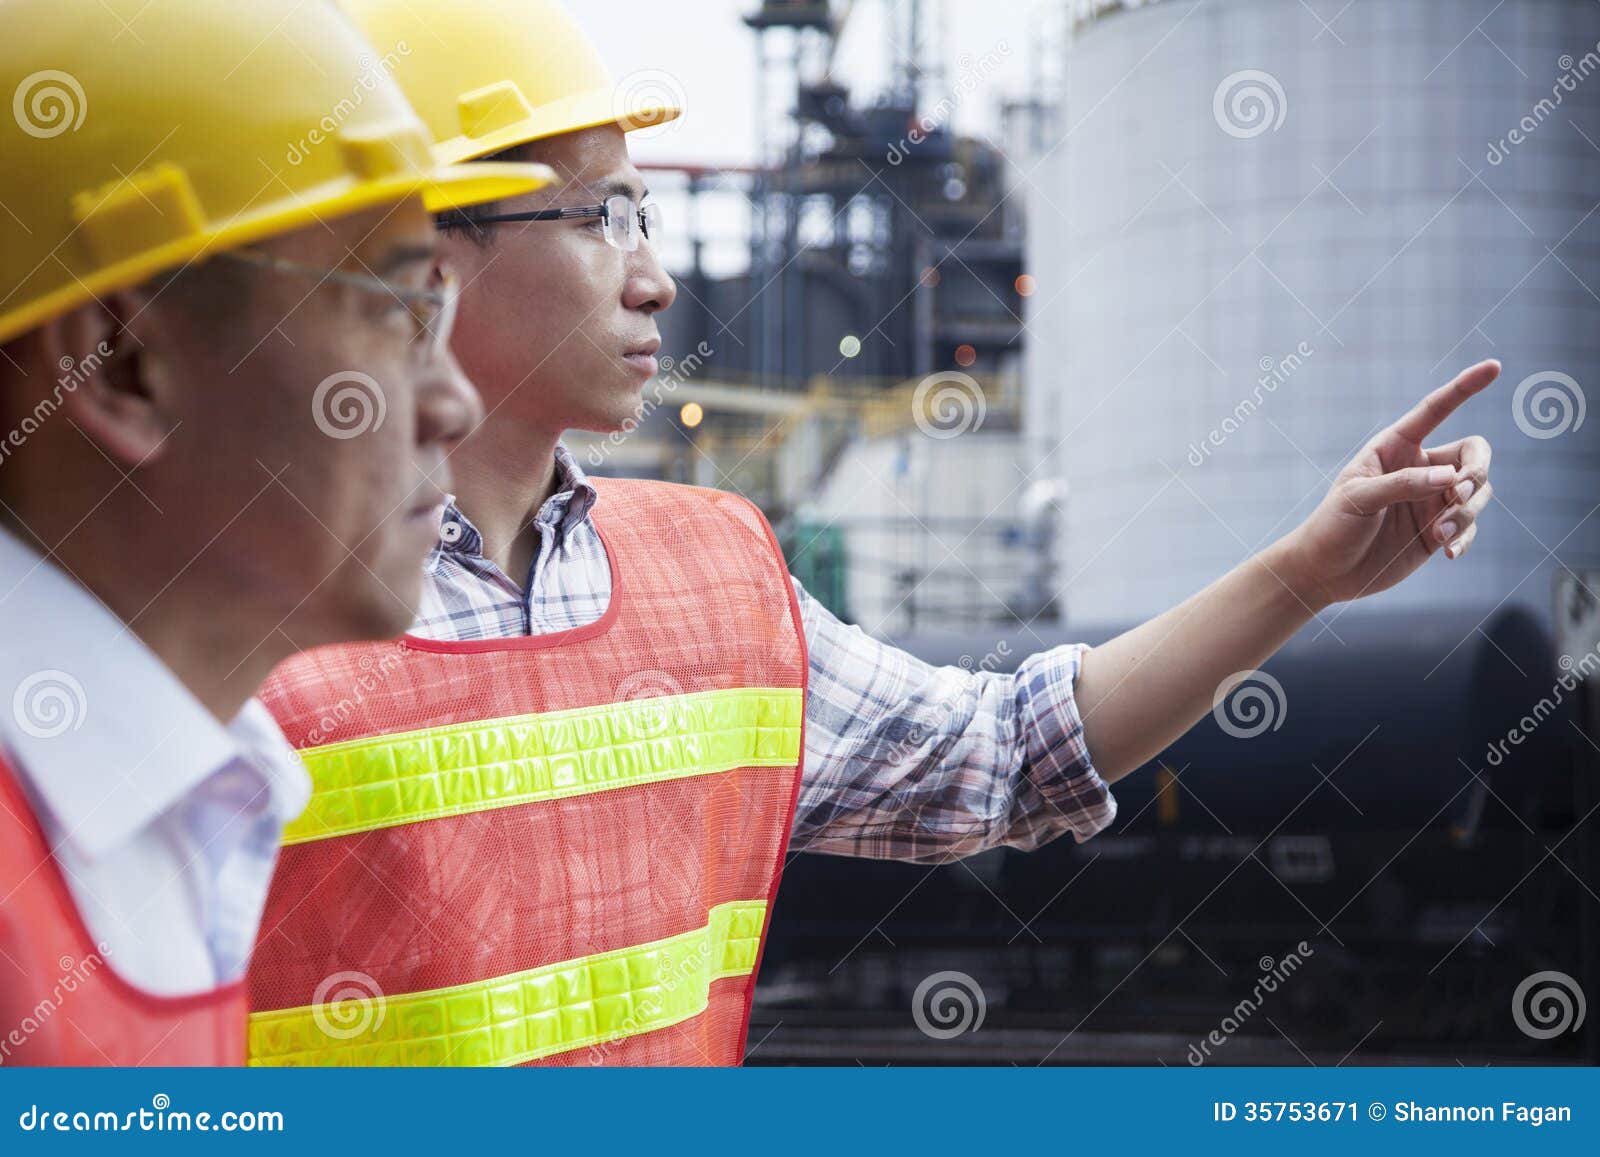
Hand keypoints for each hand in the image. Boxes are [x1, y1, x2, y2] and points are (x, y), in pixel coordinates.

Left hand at [1272, 359, 1498, 609]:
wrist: (1325, 571)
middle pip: (1473, 455)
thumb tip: (1452, 477)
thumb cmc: (1332, 525)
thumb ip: (1404, 484)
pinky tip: (1449, 552)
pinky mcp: (1438, 531)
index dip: (1464, 388)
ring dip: (1467, 512)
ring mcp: (1432, 501)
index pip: (1436, 410)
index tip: (1494, 367)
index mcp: (1396, 447)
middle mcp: (1420, 469)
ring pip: (1478, 493)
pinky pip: (1470, 526)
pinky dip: (1466, 537)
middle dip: (1477, 472)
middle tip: (1459, 494)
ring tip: (1440, 534)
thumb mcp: (1359, 499)